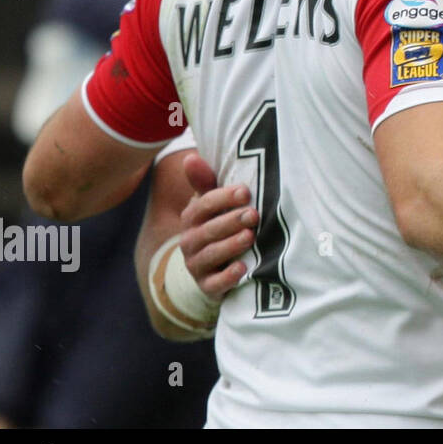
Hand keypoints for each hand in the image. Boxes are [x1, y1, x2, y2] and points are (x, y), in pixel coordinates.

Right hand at [178, 153, 255, 299]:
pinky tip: (243, 269)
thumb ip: (205, 182)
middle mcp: (190, 241)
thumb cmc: (218, 225)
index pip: (202, 205)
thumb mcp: (212, 203)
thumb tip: (190, 157)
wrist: (212, 268)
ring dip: (230, 245)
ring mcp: (197, 265)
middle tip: (253, 215)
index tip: (246, 192)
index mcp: (192, 218)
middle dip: (231, 221)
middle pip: (208, 230)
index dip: (223, 198)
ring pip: (211, 255)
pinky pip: (214, 284)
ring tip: (250, 237)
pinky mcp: (207, 286)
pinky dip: (228, 277)